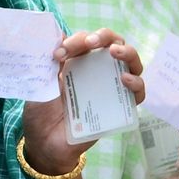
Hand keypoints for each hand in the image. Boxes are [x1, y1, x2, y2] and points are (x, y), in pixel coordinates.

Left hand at [21, 28, 142, 175]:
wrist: (44, 143)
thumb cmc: (41, 112)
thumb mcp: (41, 83)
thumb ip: (50, 62)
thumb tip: (58, 34)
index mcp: (79, 61)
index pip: (87, 40)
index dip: (77, 40)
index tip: (59, 53)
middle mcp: (98, 71)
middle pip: (114, 43)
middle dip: (105, 37)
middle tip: (90, 42)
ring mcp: (111, 88)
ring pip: (132, 63)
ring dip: (127, 52)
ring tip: (114, 52)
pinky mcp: (120, 108)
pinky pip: (137, 94)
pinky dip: (136, 83)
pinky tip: (125, 79)